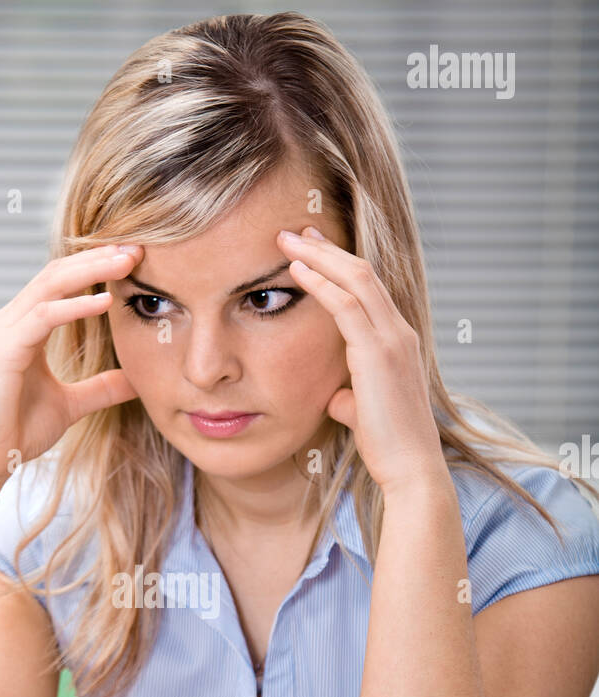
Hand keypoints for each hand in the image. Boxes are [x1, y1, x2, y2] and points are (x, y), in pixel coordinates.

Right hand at [0, 244, 143, 486]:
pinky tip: (104, 302)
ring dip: (92, 270)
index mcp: (25, 327)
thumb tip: (136, 380)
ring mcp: (5, 331)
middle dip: (98, 257)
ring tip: (127, 261)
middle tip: (138, 247)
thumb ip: (101, 388)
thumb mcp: (72, 405)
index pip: (62, 282)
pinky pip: (44, 317)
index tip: (134, 259)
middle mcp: (12, 321)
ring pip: (51, 285)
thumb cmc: (18, 431)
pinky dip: (75, 307)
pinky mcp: (4, 349)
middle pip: (58, 272)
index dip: (96, 267)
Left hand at [277, 227, 447, 495]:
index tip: (311, 248)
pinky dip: (320, 283)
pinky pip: (346, 305)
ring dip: (319, 256)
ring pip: (356, 279)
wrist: (409, 467)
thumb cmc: (387, 444)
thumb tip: (337, 397)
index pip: (368, 288)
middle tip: (295, 229)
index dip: (339, 264)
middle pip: (362, 272)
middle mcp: (399, 331)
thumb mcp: (363, 412)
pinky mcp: (378, 353)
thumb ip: (350, 396)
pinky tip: (296, 270)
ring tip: (287, 239)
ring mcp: (392, 338)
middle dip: (327, 248)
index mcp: (397, 340)